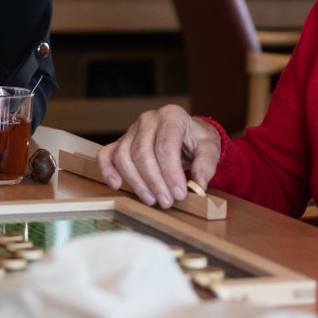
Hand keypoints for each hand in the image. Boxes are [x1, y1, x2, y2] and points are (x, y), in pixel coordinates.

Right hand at [98, 104, 220, 207]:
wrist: (187, 134)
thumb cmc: (197, 140)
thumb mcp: (210, 148)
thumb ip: (206, 164)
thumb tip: (199, 185)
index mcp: (172, 115)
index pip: (166, 146)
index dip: (171, 173)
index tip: (179, 194)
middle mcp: (148, 119)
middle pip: (143, 153)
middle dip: (154, 182)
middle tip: (167, 202)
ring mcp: (132, 130)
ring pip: (124, 156)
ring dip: (136, 182)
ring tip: (151, 200)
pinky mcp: (121, 142)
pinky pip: (106, 155)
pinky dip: (108, 170)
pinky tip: (116, 185)